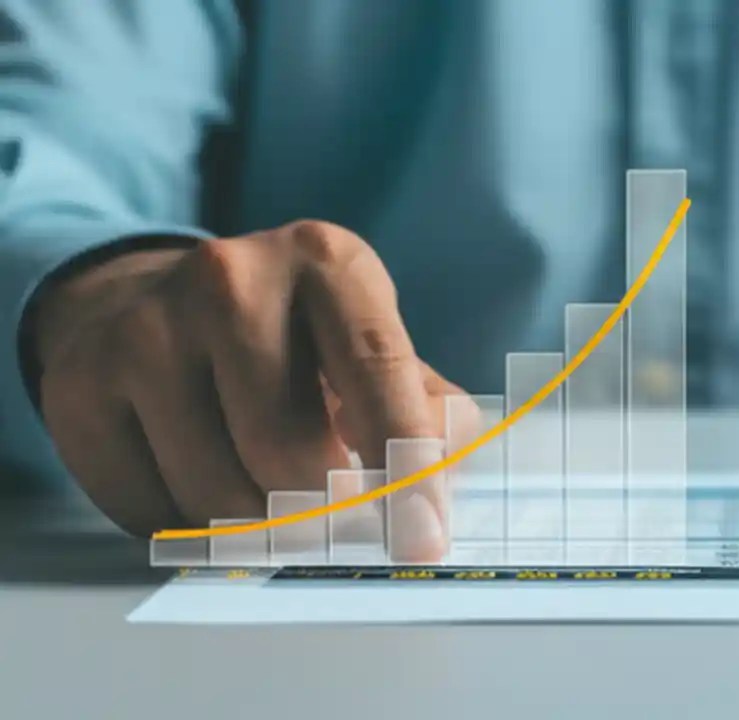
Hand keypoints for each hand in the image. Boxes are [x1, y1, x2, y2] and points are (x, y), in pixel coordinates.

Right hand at [33, 221, 473, 560]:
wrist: (158, 305)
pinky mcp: (82, 384)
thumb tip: (435, 490)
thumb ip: (423, 413)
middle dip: (324, 512)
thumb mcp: (371, 349)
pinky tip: (196, 476)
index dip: (408, 470)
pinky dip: (188, 526)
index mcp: (328, 261)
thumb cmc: (294, 342)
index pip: (379, 375)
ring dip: (257, 528)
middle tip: (332, 516)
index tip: (423, 541)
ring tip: (264, 490)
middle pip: (291, 455)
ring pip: (219, 496)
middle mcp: (232, 277)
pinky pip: (150, 511)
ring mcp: (147, 326)